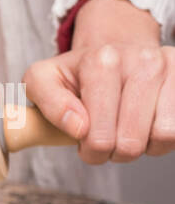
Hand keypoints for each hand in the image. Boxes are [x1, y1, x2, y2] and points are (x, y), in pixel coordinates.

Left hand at [23, 0, 174, 161]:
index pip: (99, 135)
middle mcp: (141, 60)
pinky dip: (162, 139)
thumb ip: (49, 105)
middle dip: (115, 152)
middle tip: (106, 141)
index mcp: (101, 60)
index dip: (90, 151)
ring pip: (164, 135)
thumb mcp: (41, 81)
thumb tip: (79, 127)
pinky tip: (147, 127)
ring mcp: (169, 67)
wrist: (113, 51)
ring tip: (126, 133)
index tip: (84, 142)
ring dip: (143, 146)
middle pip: (131, 141)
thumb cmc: (75, 74)